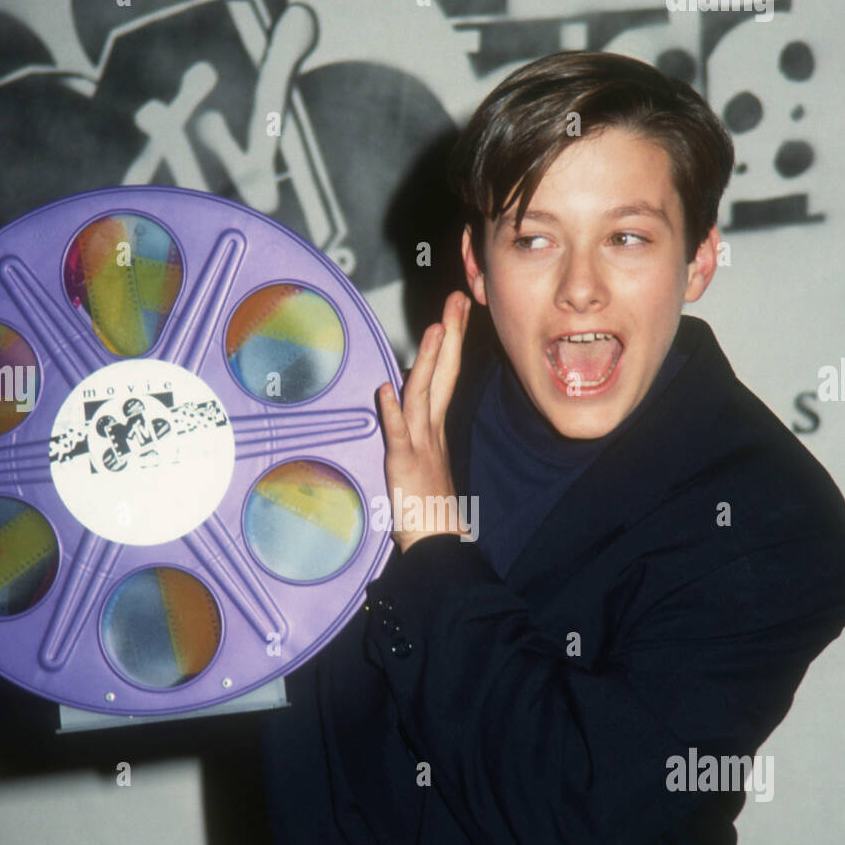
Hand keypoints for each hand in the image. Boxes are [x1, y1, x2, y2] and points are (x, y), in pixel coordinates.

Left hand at [377, 291, 470, 552]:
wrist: (437, 543)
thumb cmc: (429, 505)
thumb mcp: (425, 457)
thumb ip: (418, 426)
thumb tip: (406, 393)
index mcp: (438, 427)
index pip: (448, 375)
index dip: (453, 341)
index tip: (458, 310)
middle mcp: (433, 431)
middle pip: (444, 375)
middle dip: (450, 336)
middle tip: (457, 301)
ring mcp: (421, 446)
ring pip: (424, 396)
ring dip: (430, 362)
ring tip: (434, 329)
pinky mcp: (405, 466)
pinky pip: (399, 435)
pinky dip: (392, 411)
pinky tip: (386, 389)